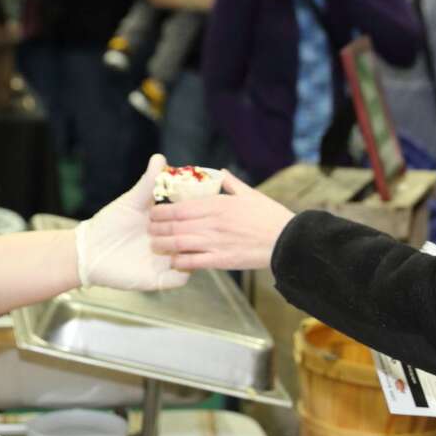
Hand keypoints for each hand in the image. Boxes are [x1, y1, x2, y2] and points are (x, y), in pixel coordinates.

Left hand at [75, 154, 190, 289]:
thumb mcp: (133, 201)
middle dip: (190, 233)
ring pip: (194, 259)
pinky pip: (181, 278)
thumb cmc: (110, 223)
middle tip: (178, 227)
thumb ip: (149, 182)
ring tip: (171, 243)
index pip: (193, 220)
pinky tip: (173, 261)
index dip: (197, 214)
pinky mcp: (160, 279)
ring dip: (188, 251)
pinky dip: (183, 272)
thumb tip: (160, 157)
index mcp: (169, 224)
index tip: (196, 206)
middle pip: (196, 240)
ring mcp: (167, 262)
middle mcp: (171, 243)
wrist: (89, 251)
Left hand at [148, 170, 294, 269]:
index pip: (181, 206)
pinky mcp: (221, 260)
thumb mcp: (251, 194)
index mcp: (219, 204)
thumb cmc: (270, 216)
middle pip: (176, 224)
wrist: (287, 241)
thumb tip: (220, 173)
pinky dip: (181, 262)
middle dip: (158, 227)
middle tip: (148, 229)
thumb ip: (231, 184)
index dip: (163, 209)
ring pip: (180, 243)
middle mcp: (213, 223)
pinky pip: (194, 262)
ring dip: (164, 244)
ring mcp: (216, 242)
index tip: (153, 211)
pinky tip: (174, 261)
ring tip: (155, 245)